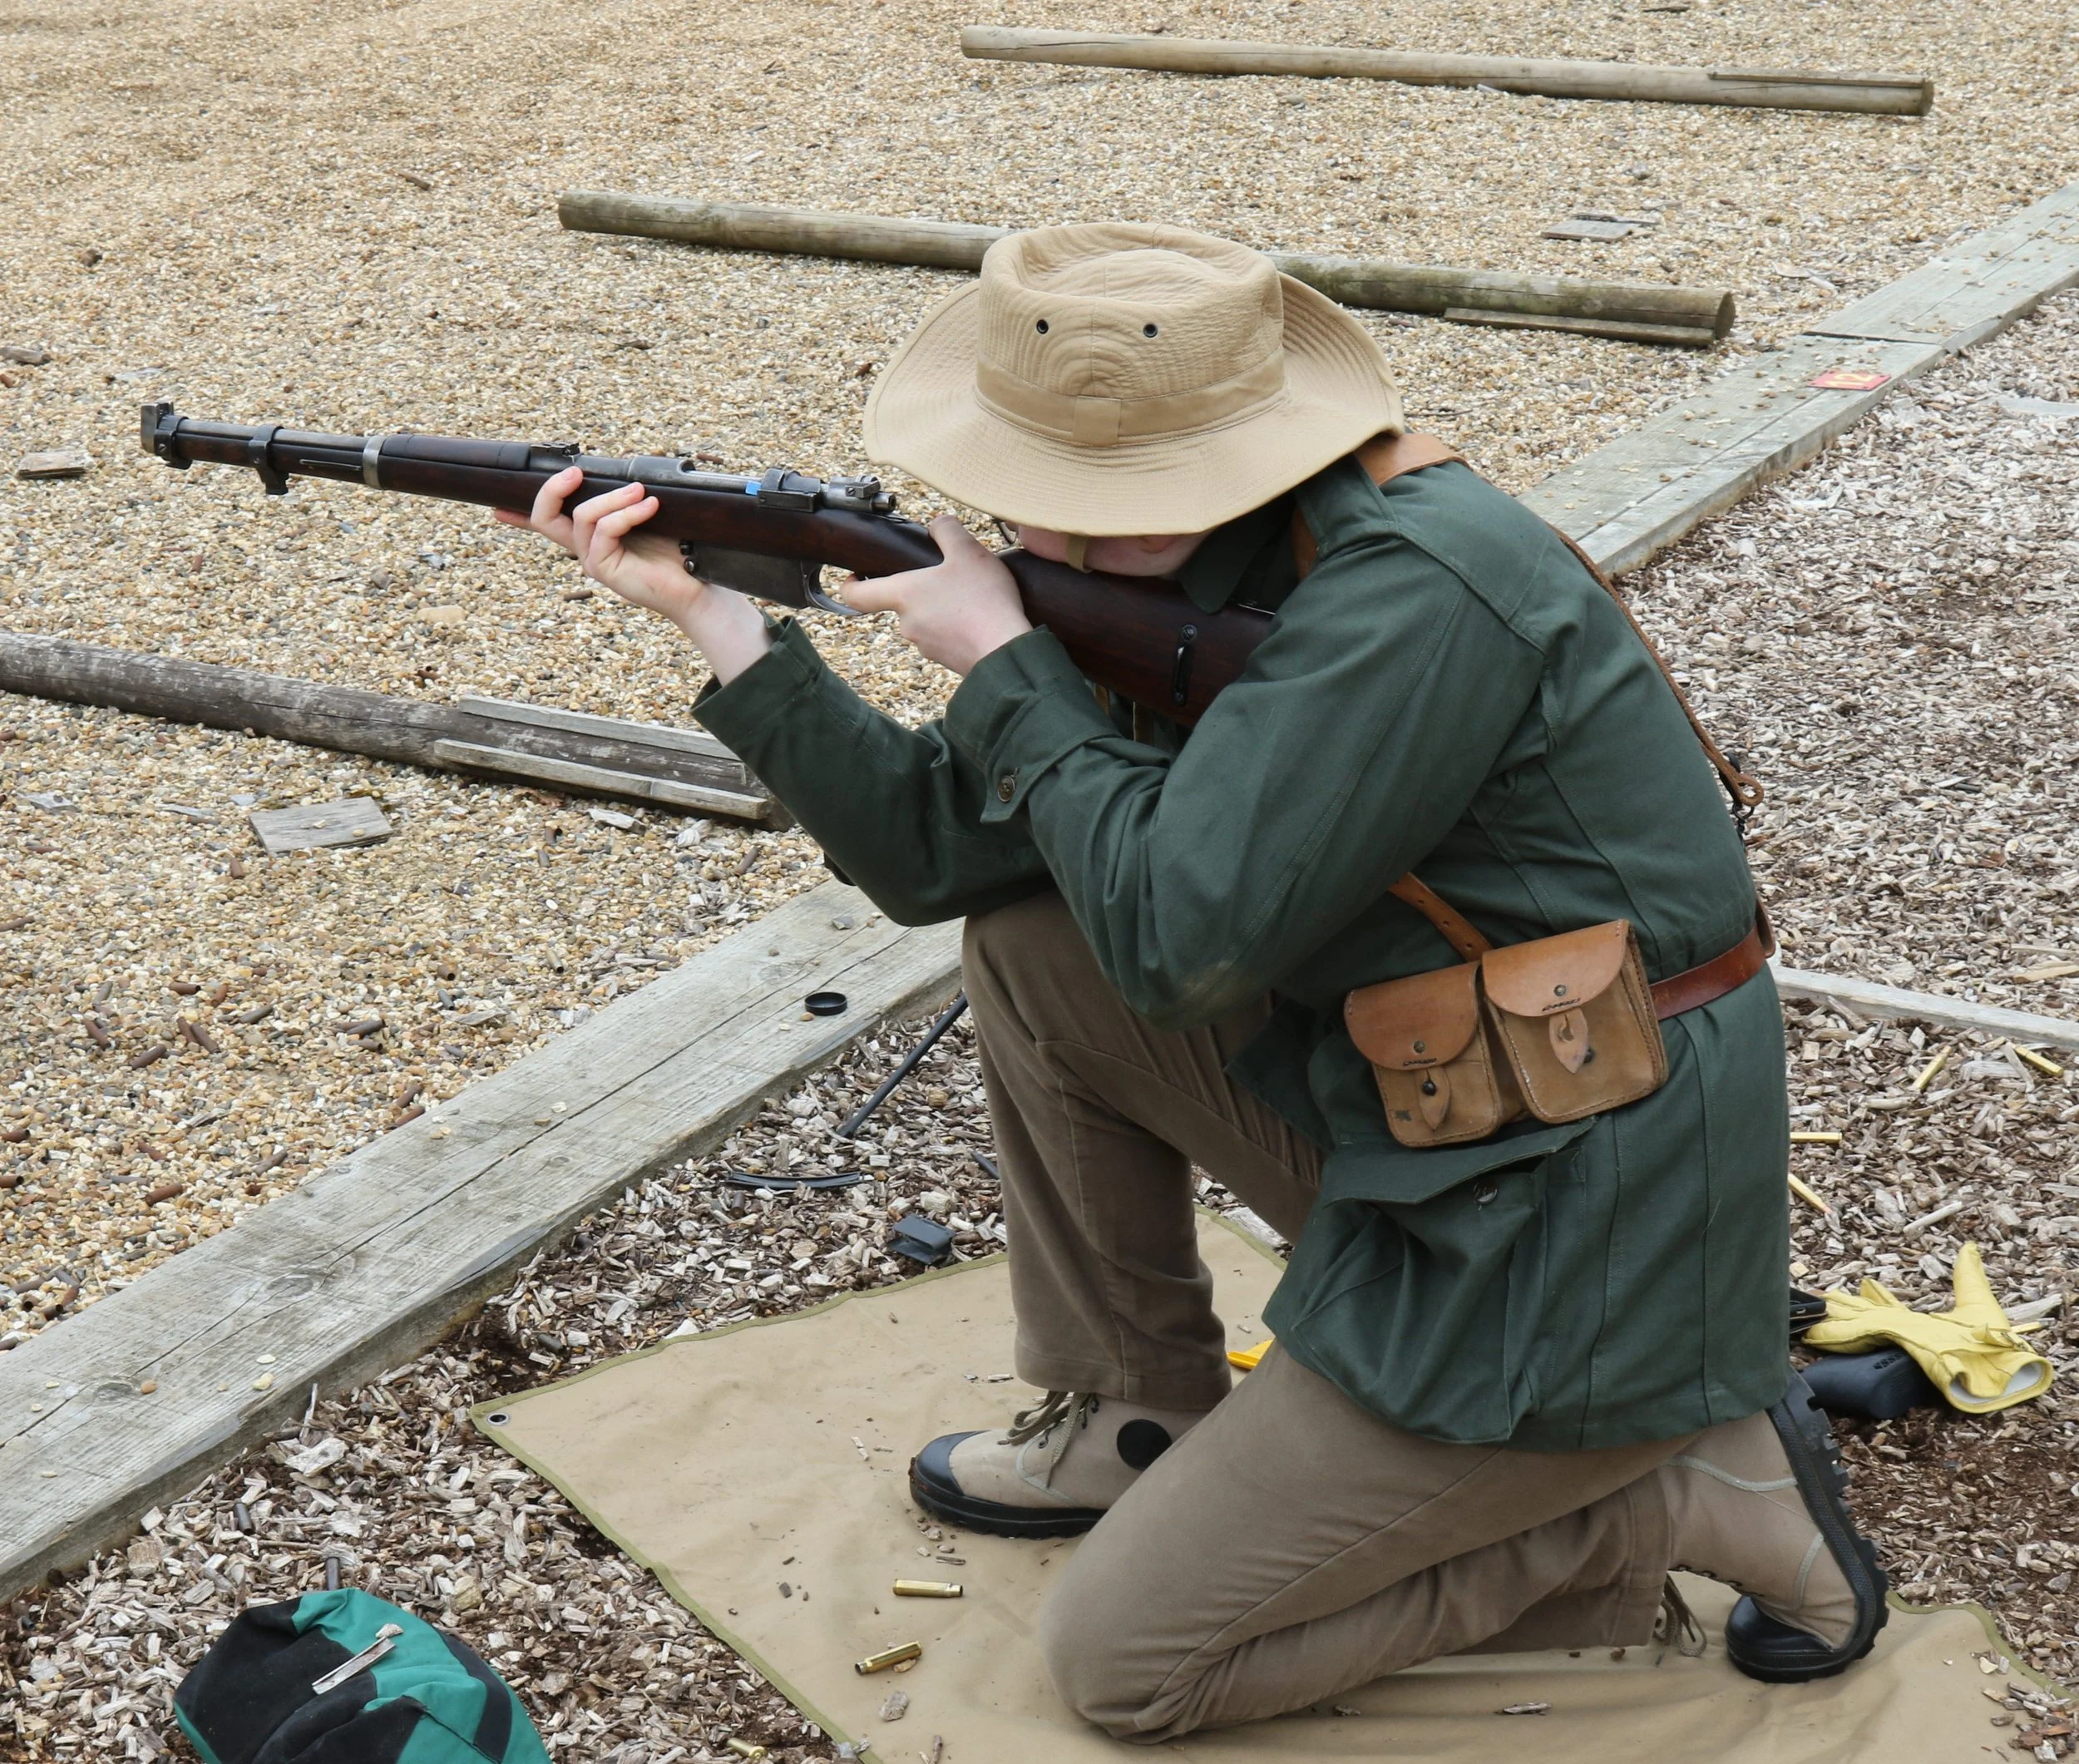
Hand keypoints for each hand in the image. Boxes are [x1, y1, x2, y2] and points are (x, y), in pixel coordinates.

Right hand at [494, 467, 705, 624]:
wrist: (696, 586)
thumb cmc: (675, 552)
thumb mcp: (648, 516)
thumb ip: (627, 498)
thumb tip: (628, 473)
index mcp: (590, 537)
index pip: (547, 524)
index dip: (518, 516)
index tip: (496, 508)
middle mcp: (584, 549)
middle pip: (544, 517)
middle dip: (552, 489)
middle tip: (574, 471)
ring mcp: (592, 560)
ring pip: (582, 516)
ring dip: (613, 497)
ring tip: (642, 493)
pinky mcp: (604, 570)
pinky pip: (604, 530)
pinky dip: (627, 513)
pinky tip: (649, 507)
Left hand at [842, 516, 1032, 676]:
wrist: (1005, 651)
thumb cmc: (982, 601)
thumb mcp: (968, 551)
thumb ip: (948, 530)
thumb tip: (938, 525)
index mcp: (903, 595)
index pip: (856, 596)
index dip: (849, 585)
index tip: (855, 576)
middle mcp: (907, 624)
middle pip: (902, 603)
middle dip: (922, 589)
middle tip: (949, 576)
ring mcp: (927, 646)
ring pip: (927, 620)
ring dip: (942, 608)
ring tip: (973, 597)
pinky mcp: (948, 660)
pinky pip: (946, 638)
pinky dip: (958, 627)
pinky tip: (982, 617)